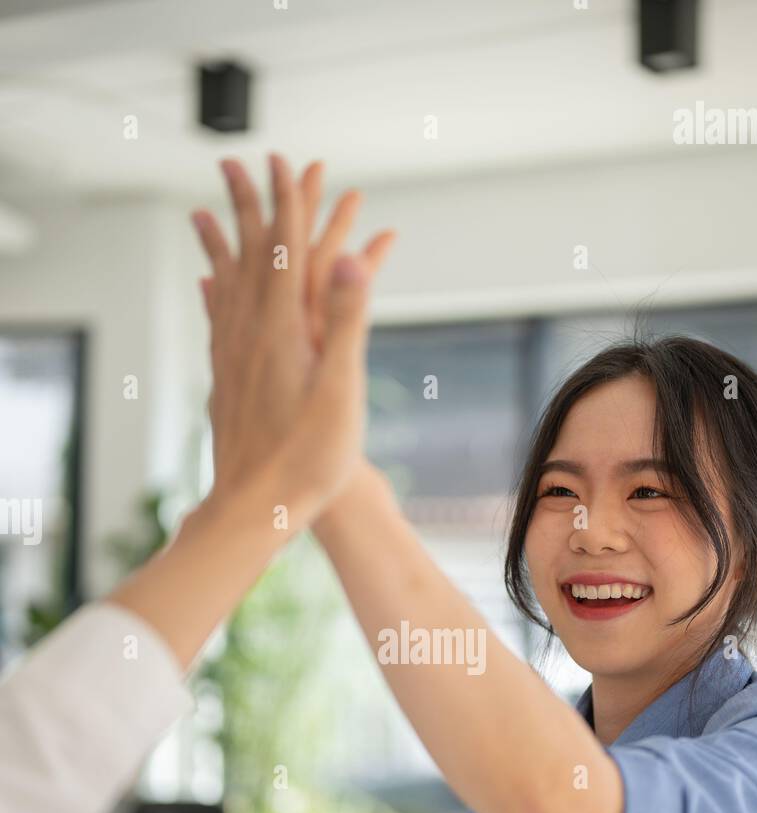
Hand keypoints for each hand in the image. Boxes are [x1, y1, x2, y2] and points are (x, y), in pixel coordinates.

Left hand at [191, 155, 395, 529]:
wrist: (256, 508)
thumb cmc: (309, 459)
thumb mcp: (342, 390)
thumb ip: (347, 320)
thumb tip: (352, 258)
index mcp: (283, 330)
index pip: (286, 248)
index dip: (289, 202)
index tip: (286, 160)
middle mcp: (250, 334)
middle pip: (249, 255)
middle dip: (250, 205)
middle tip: (238, 162)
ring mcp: (232, 357)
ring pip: (225, 284)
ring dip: (222, 242)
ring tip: (205, 213)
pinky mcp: (226, 381)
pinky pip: (217, 321)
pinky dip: (213, 291)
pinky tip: (207, 287)